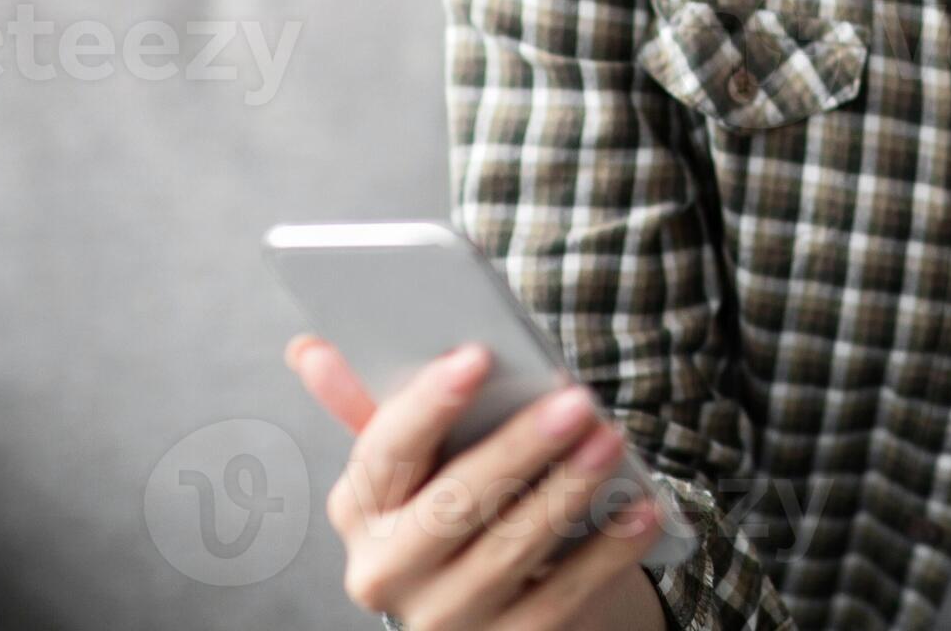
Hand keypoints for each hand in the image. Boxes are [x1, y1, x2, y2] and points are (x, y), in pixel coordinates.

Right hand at [289, 335, 665, 630]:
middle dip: (518, 449)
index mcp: (358, 509)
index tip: (477, 354)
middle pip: (452, 505)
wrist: (495, 604)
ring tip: (613, 440)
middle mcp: (386, 571)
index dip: (429, 403)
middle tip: (578, 400)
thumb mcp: (415, 460)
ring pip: (508, 551)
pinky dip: (605, 553)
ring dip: (568, 492)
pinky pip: (560, 598)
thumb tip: (309, 346)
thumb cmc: (455, 501)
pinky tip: (641, 509)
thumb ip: (373, 403)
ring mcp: (444, 619)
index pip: (385, 451)